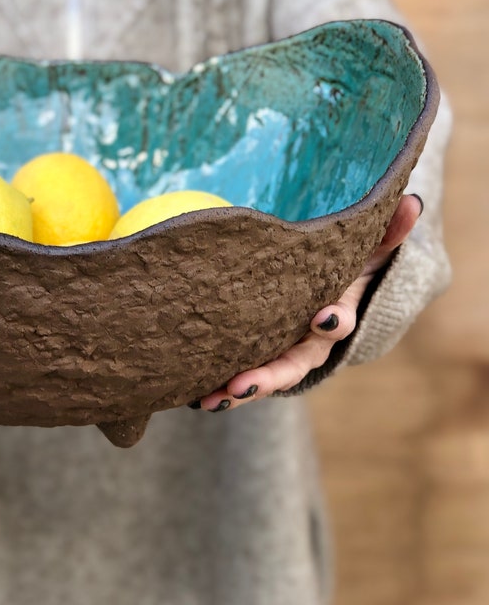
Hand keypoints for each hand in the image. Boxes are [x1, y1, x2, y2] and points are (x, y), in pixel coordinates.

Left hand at [193, 193, 423, 411]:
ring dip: (238, 390)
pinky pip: (241, 373)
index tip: (322, 316)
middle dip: (268, 376)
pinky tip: (193, 395)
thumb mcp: (366, 249)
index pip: (338, 322)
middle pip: (292, 364)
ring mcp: (283, 352)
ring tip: (209, 401)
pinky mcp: (259, 354)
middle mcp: (309, 342)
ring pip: (263, 376)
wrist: (331, 290)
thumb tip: (411, 203)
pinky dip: (220, 386)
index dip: (333, 321)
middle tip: (241, 384)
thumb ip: (386, 232)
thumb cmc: (346, 266)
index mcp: (336, 314)